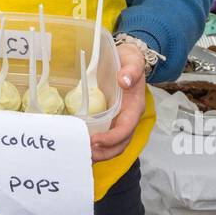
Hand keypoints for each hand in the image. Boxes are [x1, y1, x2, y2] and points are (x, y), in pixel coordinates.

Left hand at [90, 42, 147, 162]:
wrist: (127, 60)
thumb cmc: (130, 61)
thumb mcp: (133, 60)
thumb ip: (131, 70)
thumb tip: (124, 80)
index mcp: (134, 107)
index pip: (126, 129)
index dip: (111, 138)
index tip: (95, 140)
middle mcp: (128, 118)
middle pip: (120, 144)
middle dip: (104, 153)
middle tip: (85, 154)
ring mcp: (119, 120)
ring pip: (113, 145)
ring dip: (99, 153)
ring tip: (81, 153)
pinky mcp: (110, 119)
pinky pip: (105, 137)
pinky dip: (95, 146)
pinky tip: (81, 146)